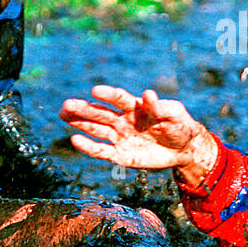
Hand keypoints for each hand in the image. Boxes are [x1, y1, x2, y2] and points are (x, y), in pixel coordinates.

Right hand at [59, 85, 218, 185]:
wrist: (184, 149)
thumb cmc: (179, 126)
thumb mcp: (175, 114)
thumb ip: (161, 107)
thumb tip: (148, 94)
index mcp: (136, 107)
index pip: (119, 98)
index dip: (108, 94)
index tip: (95, 91)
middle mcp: (124, 120)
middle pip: (101, 113)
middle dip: (84, 109)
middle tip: (67, 104)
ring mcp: (121, 137)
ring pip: (97, 129)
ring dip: (80, 123)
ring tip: (63, 115)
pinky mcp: (121, 155)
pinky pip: (102, 151)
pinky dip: (89, 146)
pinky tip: (75, 139)